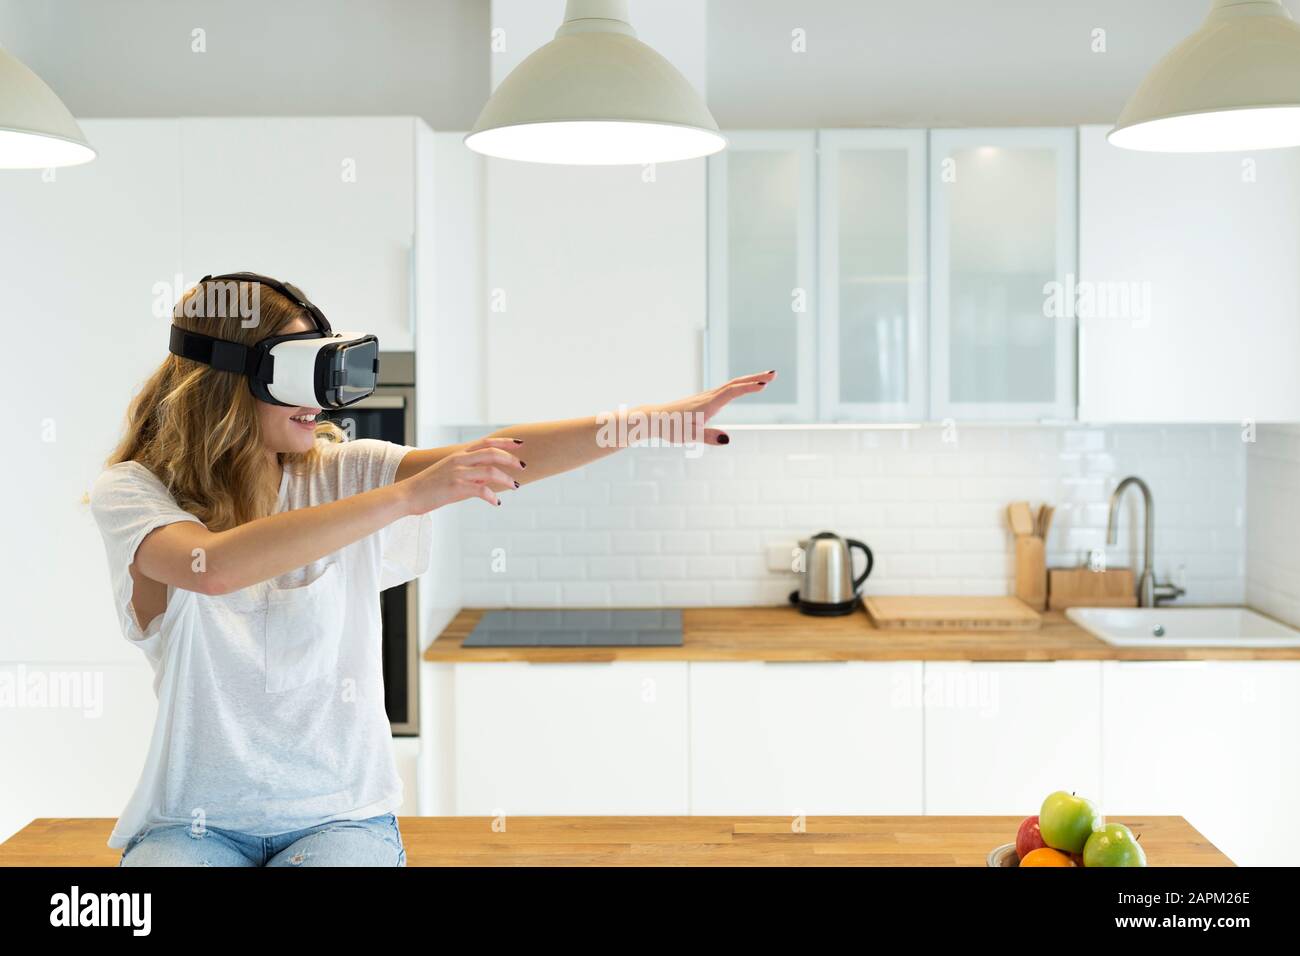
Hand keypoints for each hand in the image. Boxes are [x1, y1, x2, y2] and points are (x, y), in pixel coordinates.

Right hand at [401, 437, 525, 511]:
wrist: (407, 495)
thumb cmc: (429, 487)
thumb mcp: (450, 474)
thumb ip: (469, 473)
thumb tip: (488, 479)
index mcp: (459, 455)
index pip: (486, 443)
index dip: (505, 442)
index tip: (520, 444)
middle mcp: (459, 460)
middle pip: (492, 453)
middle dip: (510, 459)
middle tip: (523, 467)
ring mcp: (457, 473)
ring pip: (490, 471)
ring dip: (506, 479)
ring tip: (515, 486)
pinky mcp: (455, 488)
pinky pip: (481, 489)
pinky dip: (492, 496)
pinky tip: (496, 502)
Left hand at [636, 370, 775, 444]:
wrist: (655, 418)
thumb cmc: (671, 427)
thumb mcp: (690, 435)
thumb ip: (709, 436)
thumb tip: (727, 439)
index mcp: (708, 404)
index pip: (732, 392)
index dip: (749, 387)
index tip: (765, 384)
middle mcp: (710, 396)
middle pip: (736, 383)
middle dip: (755, 378)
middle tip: (774, 373)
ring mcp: (707, 396)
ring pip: (732, 384)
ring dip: (749, 380)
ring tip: (765, 378)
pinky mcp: (705, 400)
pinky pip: (726, 389)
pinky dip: (739, 385)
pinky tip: (744, 386)